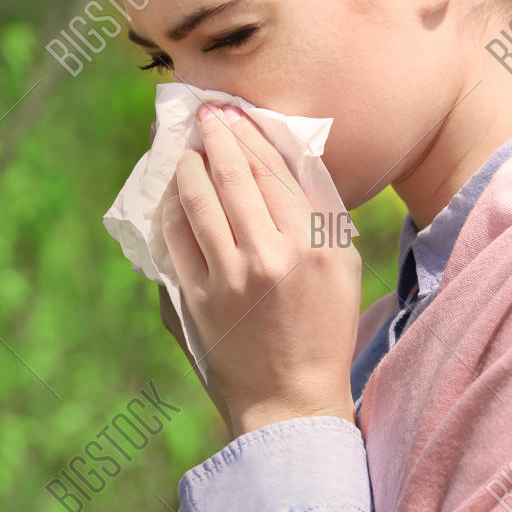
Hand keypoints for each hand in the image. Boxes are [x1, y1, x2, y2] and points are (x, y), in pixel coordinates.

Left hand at [158, 104, 359, 437]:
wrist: (290, 399)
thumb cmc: (322, 326)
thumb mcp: (340, 264)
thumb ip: (316, 207)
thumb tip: (282, 150)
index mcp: (314, 244)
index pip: (276, 169)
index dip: (252, 133)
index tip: (236, 113)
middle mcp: (271, 255)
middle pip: (235, 175)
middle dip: (216, 137)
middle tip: (204, 115)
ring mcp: (229, 277)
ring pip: (198, 198)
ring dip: (188, 165)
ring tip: (186, 149)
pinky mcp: (195, 297)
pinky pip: (174, 235)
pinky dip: (170, 205)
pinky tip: (172, 192)